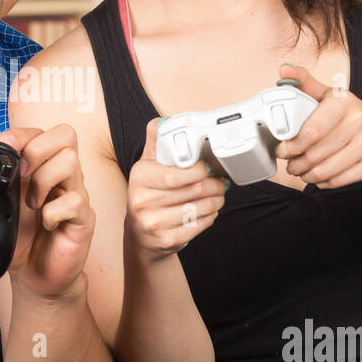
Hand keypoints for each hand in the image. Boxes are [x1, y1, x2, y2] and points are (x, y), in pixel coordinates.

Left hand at [0, 123, 93, 299]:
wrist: (35, 276)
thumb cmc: (22, 238)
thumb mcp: (3, 204)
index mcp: (43, 167)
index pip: (45, 131)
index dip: (23, 134)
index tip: (4, 146)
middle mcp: (63, 176)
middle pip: (65, 135)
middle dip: (36, 150)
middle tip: (22, 174)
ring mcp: (76, 195)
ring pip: (70, 162)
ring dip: (42, 181)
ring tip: (31, 204)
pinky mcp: (84, 220)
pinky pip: (76, 202)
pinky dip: (53, 212)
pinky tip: (45, 224)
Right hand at [126, 118, 226, 259]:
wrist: (140, 234)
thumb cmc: (148, 195)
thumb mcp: (146, 167)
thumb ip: (156, 143)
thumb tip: (163, 122)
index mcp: (139, 177)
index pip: (176, 174)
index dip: (200, 170)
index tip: (211, 167)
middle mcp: (141, 201)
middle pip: (192, 190)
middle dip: (214, 185)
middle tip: (222, 182)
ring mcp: (153, 223)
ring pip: (199, 208)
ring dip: (216, 200)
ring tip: (219, 195)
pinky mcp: (166, 240)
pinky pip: (198, 225)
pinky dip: (210, 216)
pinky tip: (210, 210)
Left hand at [275, 63, 361, 187]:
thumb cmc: (353, 116)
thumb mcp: (332, 96)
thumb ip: (305, 83)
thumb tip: (284, 69)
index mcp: (344, 103)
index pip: (311, 131)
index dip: (292, 145)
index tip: (282, 150)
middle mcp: (359, 121)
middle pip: (315, 153)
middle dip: (296, 163)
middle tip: (290, 165)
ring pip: (325, 170)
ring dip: (307, 175)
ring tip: (301, 172)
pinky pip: (339, 180)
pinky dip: (324, 182)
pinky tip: (318, 177)